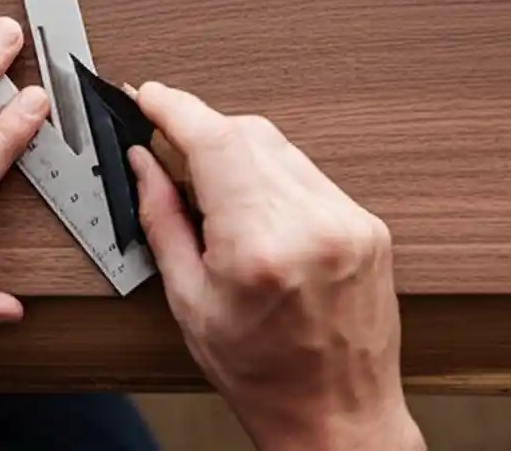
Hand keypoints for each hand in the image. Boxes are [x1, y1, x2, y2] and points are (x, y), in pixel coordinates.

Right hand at [128, 82, 423, 450]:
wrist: (337, 415)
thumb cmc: (263, 373)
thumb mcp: (189, 301)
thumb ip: (162, 219)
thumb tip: (142, 162)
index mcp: (259, 246)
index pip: (213, 140)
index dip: (173, 107)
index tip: (146, 96)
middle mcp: (312, 224)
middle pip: (247, 132)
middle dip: (202, 129)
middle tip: (167, 145)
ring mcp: (347, 221)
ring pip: (279, 146)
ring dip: (237, 151)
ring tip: (214, 194)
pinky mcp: (367, 225)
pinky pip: (308, 172)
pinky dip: (272, 175)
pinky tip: (254, 209)